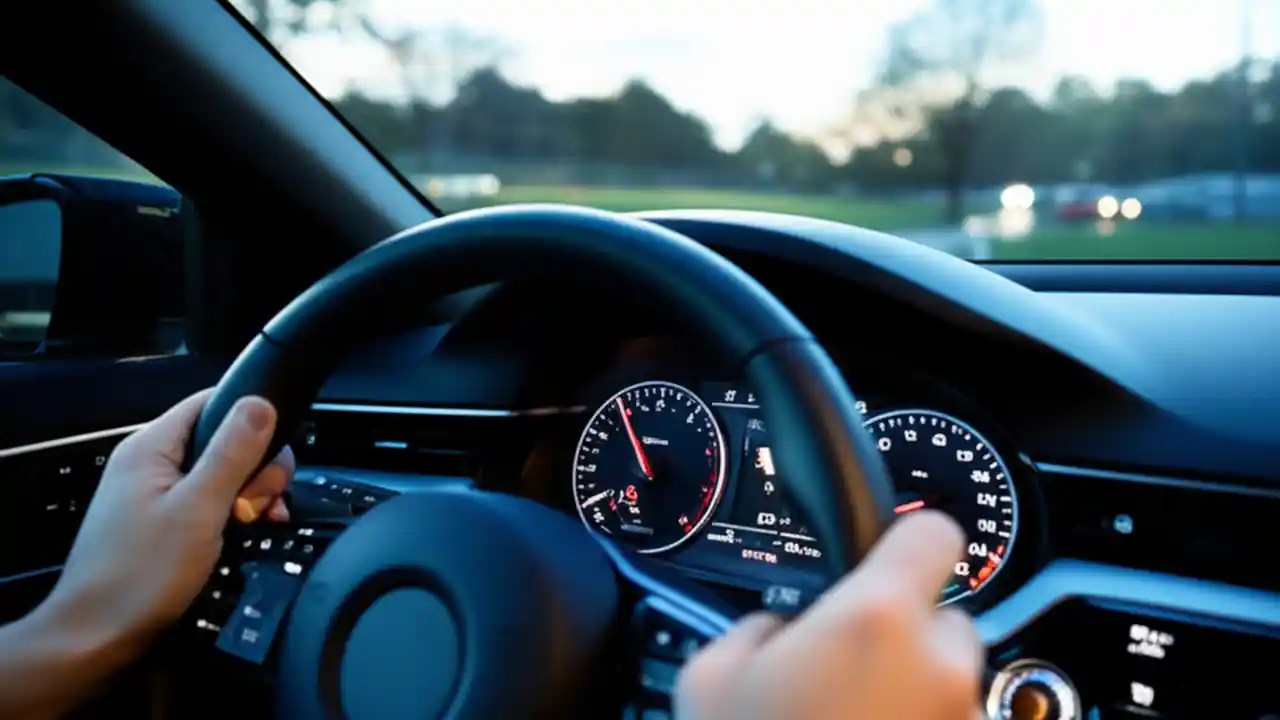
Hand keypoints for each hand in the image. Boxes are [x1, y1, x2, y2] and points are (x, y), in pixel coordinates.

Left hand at [42, 391, 293, 665]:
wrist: (98, 637)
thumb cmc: (142, 574)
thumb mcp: (198, 508)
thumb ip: (232, 453)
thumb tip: (260, 402)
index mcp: (153, 446)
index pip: (213, 401)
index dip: (253, 422)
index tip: (271, 459)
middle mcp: (153, 462)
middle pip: (225, 439)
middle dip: (256, 469)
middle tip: (257, 506)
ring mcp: (157, 492)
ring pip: (224, 473)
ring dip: (250, 495)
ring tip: (252, 524)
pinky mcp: (165, 520)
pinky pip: (211, 500)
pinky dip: (235, 513)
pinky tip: (246, 532)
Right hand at [675, 511, 982, 719]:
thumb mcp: (709, 677)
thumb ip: (758, 627)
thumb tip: (781, 630)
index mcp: (874, 620)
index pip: (933, 533)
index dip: (906, 542)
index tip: (888, 556)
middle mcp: (938, 667)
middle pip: (943, 615)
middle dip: (902, 636)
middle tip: (846, 673)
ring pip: (950, 683)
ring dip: (913, 695)